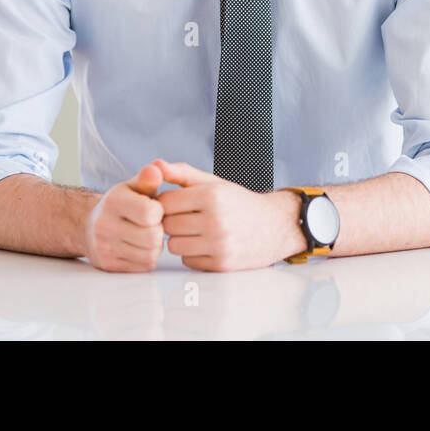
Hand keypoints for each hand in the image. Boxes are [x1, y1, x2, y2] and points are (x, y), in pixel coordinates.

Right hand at [84, 162, 164, 272]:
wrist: (88, 226)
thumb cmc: (121, 204)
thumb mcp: (133, 186)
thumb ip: (147, 179)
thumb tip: (156, 169)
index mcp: (113, 201)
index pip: (150, 213)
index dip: (159, 212)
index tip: (154, 209)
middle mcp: (104, 225)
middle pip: (152, 237)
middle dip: (158, 231)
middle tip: (152, 225)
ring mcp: (104, 247)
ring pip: (150, 255)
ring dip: (155, 246)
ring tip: (147, 235)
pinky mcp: (108, 265)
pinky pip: (143, 267)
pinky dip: (147, 258)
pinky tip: (140, 247)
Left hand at [154, 159, 303, 271]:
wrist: (275, 226)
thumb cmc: (239, 202)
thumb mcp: (214, 182)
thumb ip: (182, 173)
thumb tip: (153, 165)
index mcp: (211, 195)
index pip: (164, 202)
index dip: (166, 202)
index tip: (175, 203)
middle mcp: (215, 220)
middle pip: (167, 225)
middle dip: (174, 221)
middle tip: (188, 217)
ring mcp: (219, 245)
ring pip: (173, 245)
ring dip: (181, 239)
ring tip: (196, 231)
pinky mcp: (221, 265)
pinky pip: (187, 261)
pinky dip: (193, 254)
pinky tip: (207, 244)